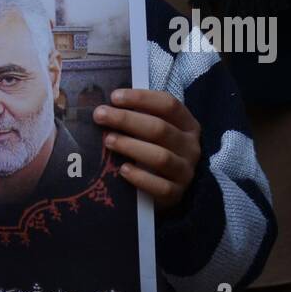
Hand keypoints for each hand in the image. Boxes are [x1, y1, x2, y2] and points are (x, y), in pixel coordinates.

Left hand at [93, 88, 201, 211]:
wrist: (169, 189)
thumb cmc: (155, 152)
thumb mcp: (153, 133)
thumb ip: (139, 117)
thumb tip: (106, 105)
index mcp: (187, 125)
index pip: (168, 105)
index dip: (141, 98)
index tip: (114, 97)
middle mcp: (190, 147)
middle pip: (160, 129)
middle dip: (126, 120)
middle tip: (100, 115)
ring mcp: (185, 171)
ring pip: (160, 157)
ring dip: (131, 146)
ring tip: (108, 141)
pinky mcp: (176, 194)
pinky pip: (160, 187)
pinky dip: (140, 177)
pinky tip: (123, 170)